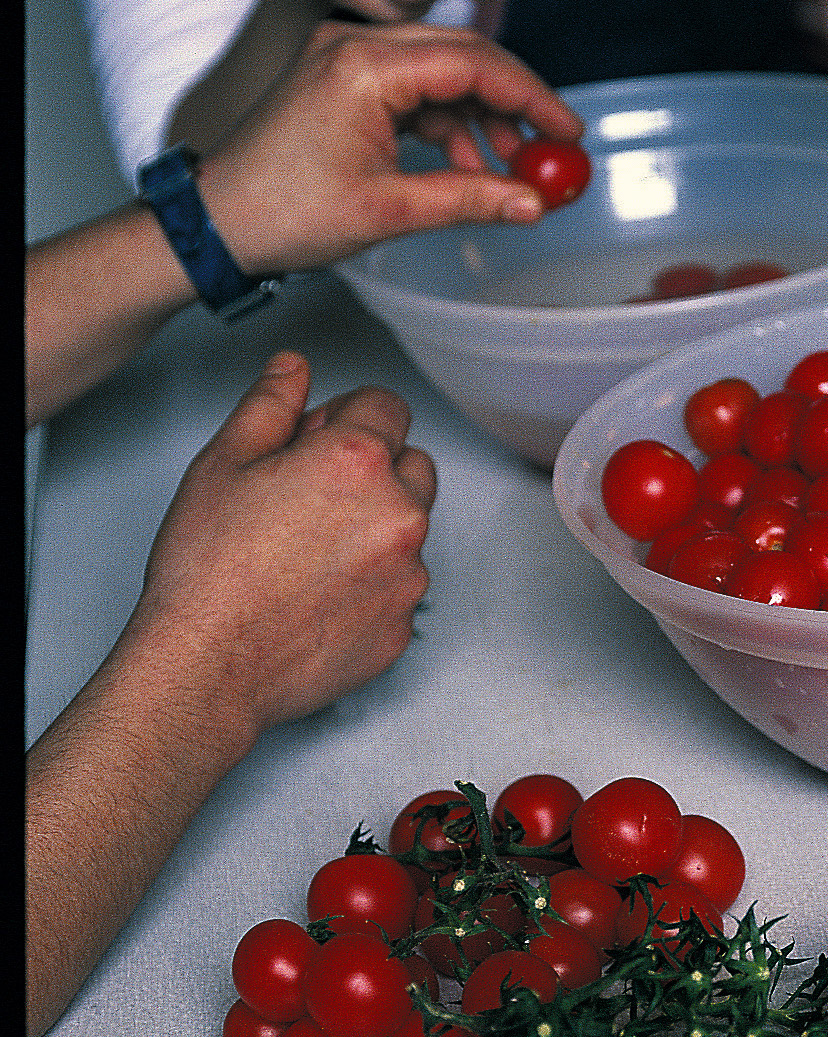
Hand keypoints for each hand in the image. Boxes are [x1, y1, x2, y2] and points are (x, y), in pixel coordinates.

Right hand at [129, 352, 436, 746]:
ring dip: (373, 530)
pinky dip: (369, 586)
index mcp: (357, 462)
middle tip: (308, 498)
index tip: (318, 440)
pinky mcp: (403, 627)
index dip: (347, 416)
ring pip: (408, 531)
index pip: (387, 405)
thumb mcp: (222, 463)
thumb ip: (269, 404)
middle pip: (412, 465)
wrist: (208, 668)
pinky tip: (315, 596)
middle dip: (372, 471)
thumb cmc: (208, 571)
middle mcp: (399, 516)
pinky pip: (398, 588)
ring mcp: (408, 576)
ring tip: (305, 555)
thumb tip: (294, 369)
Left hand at [195, 21, 585, 277]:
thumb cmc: (284, 212)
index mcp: (365, 65)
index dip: (532, 97)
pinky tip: (468, 166)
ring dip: (480, 119)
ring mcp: (345, 55)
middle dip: (513, 105)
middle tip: (553, 148)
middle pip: (463, 56)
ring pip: (441, 72)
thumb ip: (469, 198)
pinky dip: (446, 123)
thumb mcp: (389, 211)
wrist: (215, 221)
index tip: (569, 131)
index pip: (473, 62)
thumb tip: (532, 203)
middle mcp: (354, 44)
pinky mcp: (341, 76)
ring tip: (510, 172)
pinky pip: (413, 87)